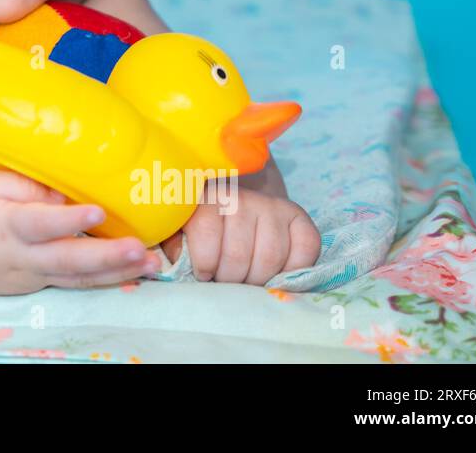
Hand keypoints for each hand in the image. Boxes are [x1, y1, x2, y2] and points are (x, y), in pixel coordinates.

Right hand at [0, 169, 162, 294]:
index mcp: (5, 227)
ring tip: (152, 265)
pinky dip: (106, 279)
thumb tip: (65, 194)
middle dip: (108, 256)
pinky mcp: (39, 285)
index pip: (40, 223)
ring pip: (78, 279)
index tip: (98, 210)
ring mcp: (32, 277)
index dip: (69, 219)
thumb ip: (23, 186)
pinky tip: (134, 272)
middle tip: (141, 250)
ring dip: (117, 273)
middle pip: (68, 260)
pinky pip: (75, 284)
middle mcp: (22, 258)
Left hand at [159, 183, 319, 284]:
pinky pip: (305, 250)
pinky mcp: (298, 216)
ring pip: (270, 258)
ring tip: (245, 278)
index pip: (206, 238)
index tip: (202, 273)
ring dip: (257, 279)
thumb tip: (170, 265)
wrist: (234, 196)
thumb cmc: (200, 222)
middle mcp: (241, 198)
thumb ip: (173, 245)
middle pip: (238, 256)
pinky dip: (292, 270)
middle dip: (229, 279)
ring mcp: (272, 206)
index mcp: (206, 198)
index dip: (203, 266)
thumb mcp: (177, 230)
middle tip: (225, 279)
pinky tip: (274, 271)